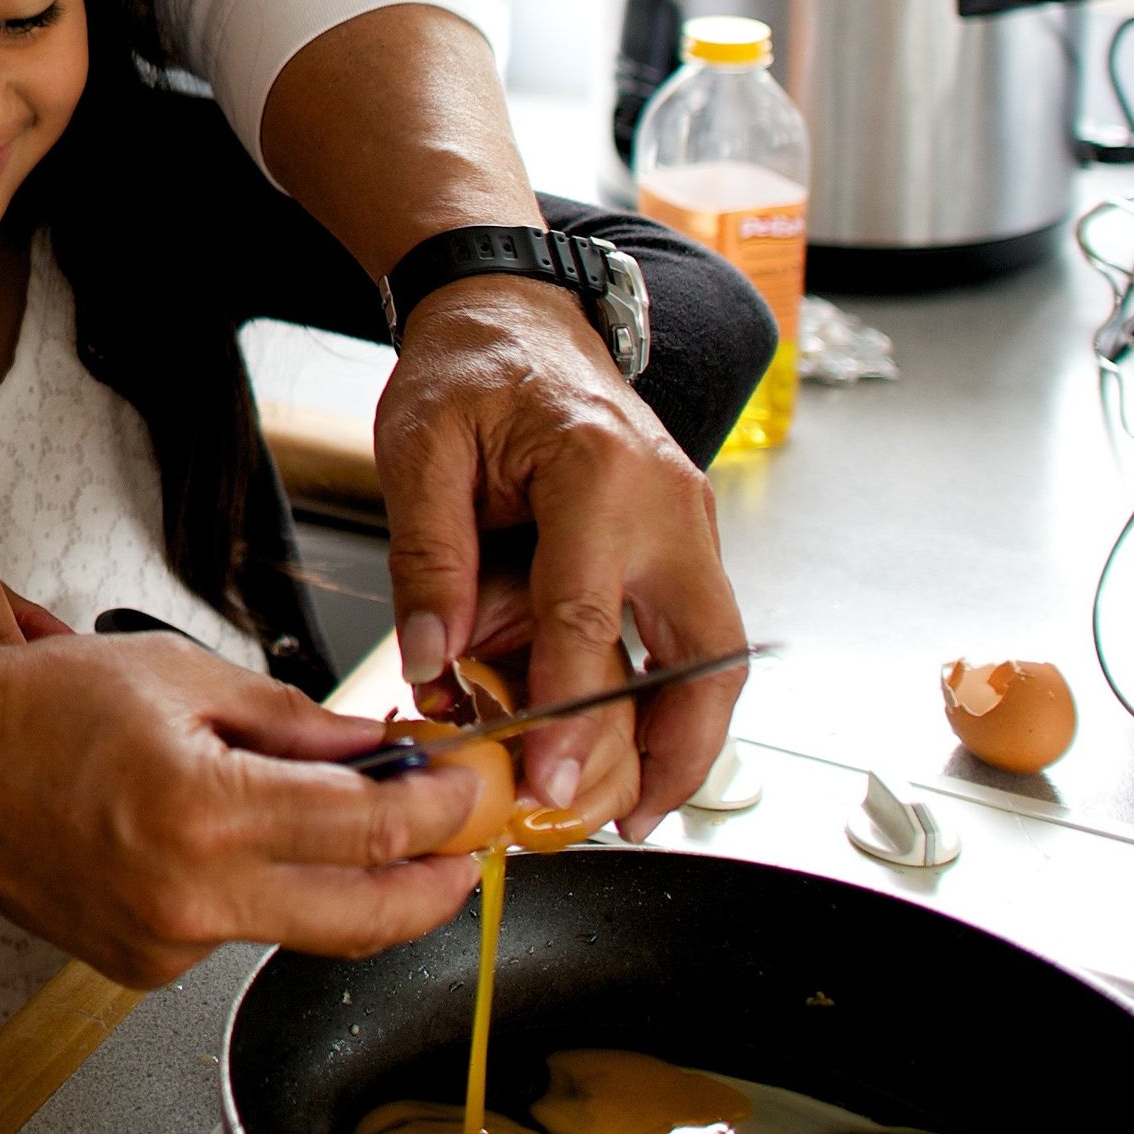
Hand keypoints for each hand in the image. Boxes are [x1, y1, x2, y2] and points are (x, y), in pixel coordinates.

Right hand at [0, 630, 482, 988]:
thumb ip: (291, 719)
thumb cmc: (37, 703)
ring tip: (347, 823)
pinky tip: (226, 841)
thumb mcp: (179, 674)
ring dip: (345, 884)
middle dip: (434, 885)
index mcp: (203, 809)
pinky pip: (235, 933)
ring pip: (301, 927)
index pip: (370, 828)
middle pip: (365, 917)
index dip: (440, 810)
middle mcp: (188, 894)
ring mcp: (165, 942)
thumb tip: (377, 746)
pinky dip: (257, 892)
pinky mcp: (144, 964)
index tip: (469, 789)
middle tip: (462, 850)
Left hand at [377, 277, 744, 835]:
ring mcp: (688, 524)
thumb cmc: (469, 368)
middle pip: (701, 659)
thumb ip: (427, 560)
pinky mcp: (683, 540)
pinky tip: (626, 747)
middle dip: (674, 756)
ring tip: (628, 810)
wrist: (515, 308)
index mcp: (599, 473)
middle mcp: (668, 505)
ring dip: (684, 741)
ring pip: (714, 660)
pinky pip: (692, 637)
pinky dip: (670, 699)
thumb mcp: (419, 448)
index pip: (586, 622)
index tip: (540, 784)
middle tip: (619, 826)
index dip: (564, 716)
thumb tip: (433, 667)